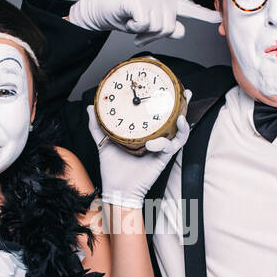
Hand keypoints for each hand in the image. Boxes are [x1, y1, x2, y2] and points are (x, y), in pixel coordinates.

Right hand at [68, 0, 220, 45]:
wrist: (102, 9)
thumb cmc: (126, 16)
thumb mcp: (150, 25)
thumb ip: (167, 28)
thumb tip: (181, 30)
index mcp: (168, 0)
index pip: (190, 9)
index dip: (205, 16)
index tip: (220, 18)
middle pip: (169, 28)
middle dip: (153, 35)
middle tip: (139, 29)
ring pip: (157, 28)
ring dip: (143, 32)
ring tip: (133, 22)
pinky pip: (144, 24)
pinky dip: (133, 26)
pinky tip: (128, 17)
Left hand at [87, 91, 191, 207]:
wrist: (117, 189)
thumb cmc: (113, 169)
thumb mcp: (103, 142)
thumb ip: (97, 126)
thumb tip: (90, 108)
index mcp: (144, 134)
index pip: (158, 116)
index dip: (165, 102)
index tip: (167, 87)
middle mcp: (156, 140)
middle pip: (173, 121)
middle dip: (182, 107)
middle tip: (186, 93)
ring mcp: (161, 149)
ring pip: (179, 133)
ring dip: (182, 124)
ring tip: (180, 115)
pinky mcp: (163, 159)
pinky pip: (173, 146)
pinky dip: (171, 140)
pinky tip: (162, 137)